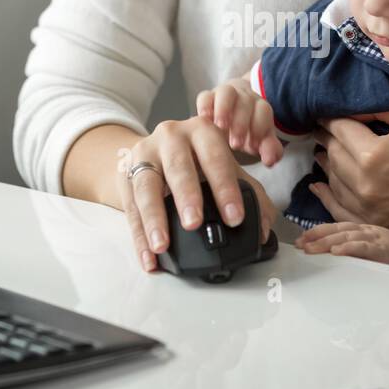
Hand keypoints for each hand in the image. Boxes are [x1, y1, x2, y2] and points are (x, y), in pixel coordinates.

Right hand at [116, 115, 277, 272]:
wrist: (154, 150)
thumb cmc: (196, 160)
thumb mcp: (224, 166)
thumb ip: (249, 194)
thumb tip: (265, 229)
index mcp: (202, 131)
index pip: (216, 157)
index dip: (226, 187)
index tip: (234, 217)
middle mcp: (171, 136)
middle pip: (178, 167)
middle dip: (186, 196)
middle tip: (194, 223)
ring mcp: (144, 154)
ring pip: (146, 186)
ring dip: (154, 218)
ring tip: (162, 246)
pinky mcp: (124, 174)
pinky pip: (129, 208)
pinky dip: (138, 236)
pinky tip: (148, 257)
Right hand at [196, 76, 283, 166]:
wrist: (233, 113)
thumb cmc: (248, 131)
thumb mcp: (260, 141)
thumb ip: (269, 149)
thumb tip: (271, 160)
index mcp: (260, 108)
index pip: (263, 111)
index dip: (259, 127)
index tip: (253, 147)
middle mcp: (244, 98)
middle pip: (245, 101)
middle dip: (241, 122)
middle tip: (235, 145)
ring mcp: (226, 95)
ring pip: (226, 93)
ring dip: (223, 109)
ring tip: (220, 127)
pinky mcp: (208, 98)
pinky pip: (205, 96)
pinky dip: (205, 106)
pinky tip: (205, 119)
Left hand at [295, 221, 388, 270]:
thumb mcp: (367, 244)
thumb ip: (350, 245)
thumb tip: (328, 252)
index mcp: (359, 229)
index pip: (334, 227)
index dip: (316, 231)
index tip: (300, 239)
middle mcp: (364, 231)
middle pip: (336, 231)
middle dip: (316, 237)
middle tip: (300, 245)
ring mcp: (373, 239)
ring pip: (346, 237)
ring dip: (327, 242)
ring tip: (311, 248)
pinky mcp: (381, 250)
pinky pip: (363, 248)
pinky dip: (349, 248)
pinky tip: (336, 251)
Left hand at [309, 109, 388, 229]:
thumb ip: (378, 110)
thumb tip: (351, 108)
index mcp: (373, 155)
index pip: (339, 130)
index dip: (329, 119)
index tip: (324, 113)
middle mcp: (366, 186)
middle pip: (332, 155)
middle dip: (325, 139)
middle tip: (321, 129)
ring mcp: (370, 210)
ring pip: (334, 182)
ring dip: (325, 165)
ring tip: (321, 152)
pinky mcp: (378, 225)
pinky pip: (341, 210)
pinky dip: (327, 196)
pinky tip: (319, 186)